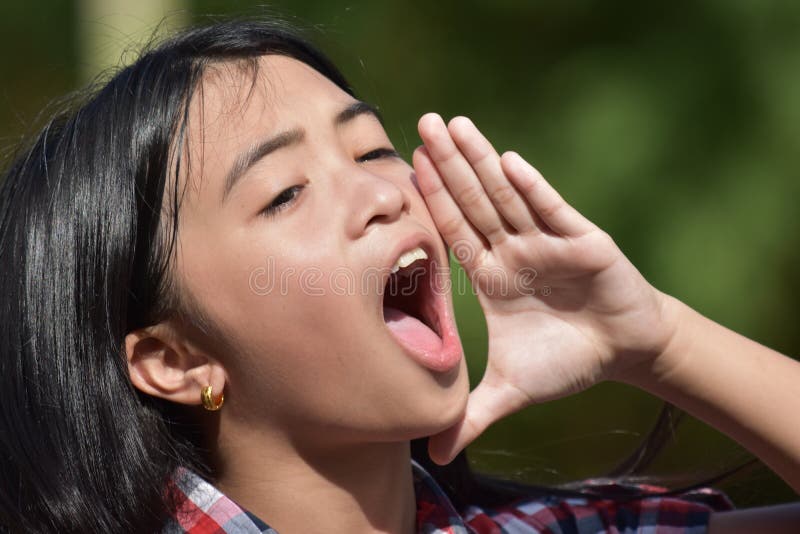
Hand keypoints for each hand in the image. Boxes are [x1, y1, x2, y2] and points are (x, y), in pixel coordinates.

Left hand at [413, 113, 678, 463]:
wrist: (623, 352)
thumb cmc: (566, 360)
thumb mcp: (512, 388)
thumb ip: (473, 414)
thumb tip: (430, 454)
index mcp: (491, 275)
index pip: (453, 229)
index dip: (430, 198)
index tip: (403, 166)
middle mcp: (513, 250)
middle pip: (473, 201)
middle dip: (448, 163)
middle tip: (421, 122)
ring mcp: (546, 242)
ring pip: (508, 195)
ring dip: (482, 161)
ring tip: (455, 125)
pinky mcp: (583, 242)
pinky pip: (553, 211)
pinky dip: (533, 187)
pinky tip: (508, 161)